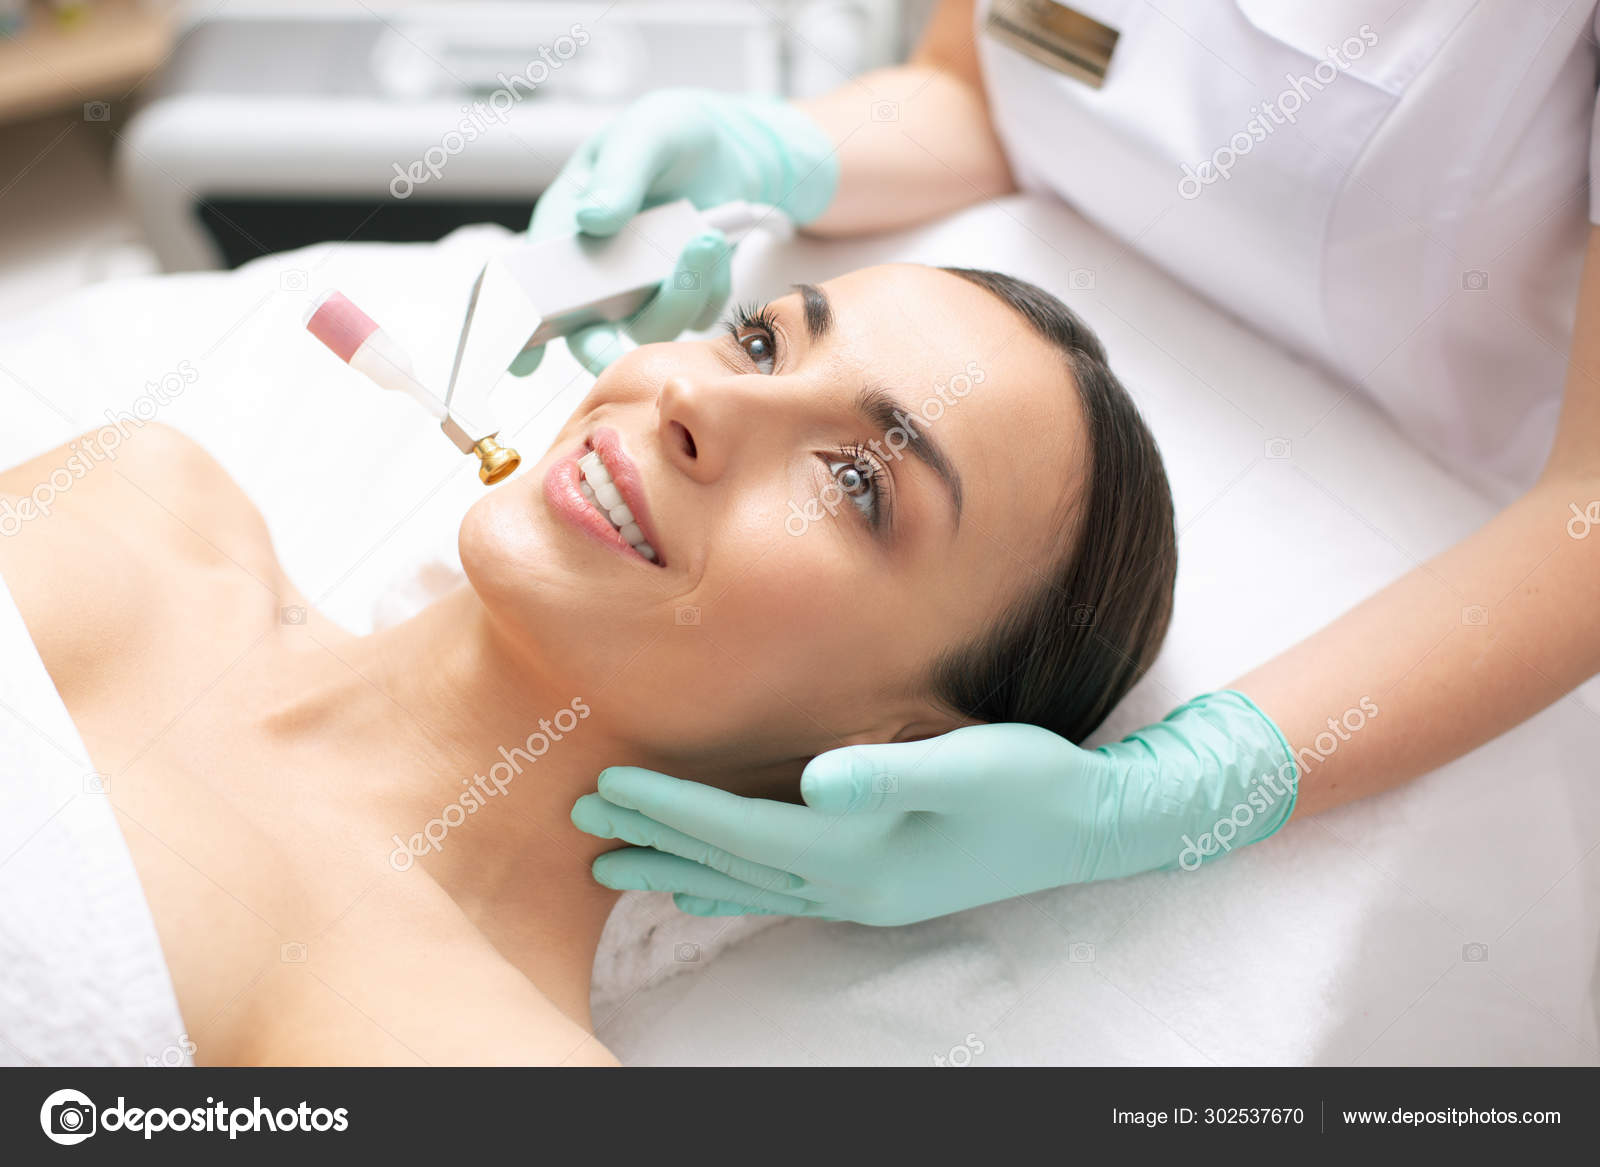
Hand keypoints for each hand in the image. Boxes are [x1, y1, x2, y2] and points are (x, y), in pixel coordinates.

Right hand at [509, 89, 838, 377]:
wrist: (730, 148)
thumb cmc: (671, 134)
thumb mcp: (645, 134)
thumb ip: (619, 174)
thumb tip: (591, 220)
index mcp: (566, 229)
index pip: (529, 285)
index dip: (522, 325)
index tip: (522, 361)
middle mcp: (596, 272)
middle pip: (585, 330)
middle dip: (598, 345)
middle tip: (612, 349)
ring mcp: (639, 292)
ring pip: (649, 326)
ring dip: (680, 293)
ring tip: (705, 238)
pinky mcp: (681, 300)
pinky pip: (695, 314)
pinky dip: (710, 284)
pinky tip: (714, 242)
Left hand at [570, 691, 1298, 925]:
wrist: (1090, 829)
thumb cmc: (1031, 785)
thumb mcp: (970, 764)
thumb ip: (890, 771)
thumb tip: (814, 777)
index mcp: (859, 850)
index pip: (739, 829)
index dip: (670, 807)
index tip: (607, 788)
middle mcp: (849, 884)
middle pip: (729, 861)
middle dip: (655, 839)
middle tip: (582, 825)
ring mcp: (861, 893)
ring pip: (746, 882)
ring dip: (681, 868)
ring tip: (616, 868)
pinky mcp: (876, 886)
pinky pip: (779, 892)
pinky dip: (731, 887)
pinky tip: (706, 891)